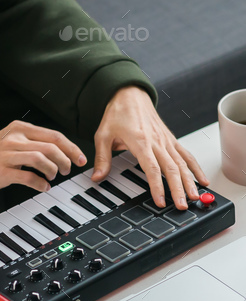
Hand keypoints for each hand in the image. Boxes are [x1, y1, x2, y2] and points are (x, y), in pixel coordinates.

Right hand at [0, 120, 86, 192]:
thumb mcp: (9, 138)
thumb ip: (30, 141)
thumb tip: (56, 151)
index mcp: (19, 128)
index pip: (54, 135)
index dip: (71, 148)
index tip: (80, 158)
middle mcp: (15, 138)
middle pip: (52, 146)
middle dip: (66, 160)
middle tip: (67, 170)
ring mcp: (7, 154)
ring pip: (42, 158)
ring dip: (53, 170)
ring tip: (53, 177)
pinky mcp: (1, 171)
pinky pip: (28, 177)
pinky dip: (40, 183)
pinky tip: (43, 187)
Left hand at [91, 86, 208, 209]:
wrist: (130, 94)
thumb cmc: (117, 113)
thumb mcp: (103, 135)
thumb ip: (102, 158)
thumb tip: (97, 177)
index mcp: (140, 141)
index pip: (151, 168)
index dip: (157, 186)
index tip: (160, 201)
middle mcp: (156, 141)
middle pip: (171, 169)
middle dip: (178, 189)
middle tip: (182, 206)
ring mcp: (166, 140)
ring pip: (181, 163)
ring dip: (189, 181)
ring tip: (195, 197)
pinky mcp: (171, 139)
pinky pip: (186, 155)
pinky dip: (195, 167)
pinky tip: (202, 179)